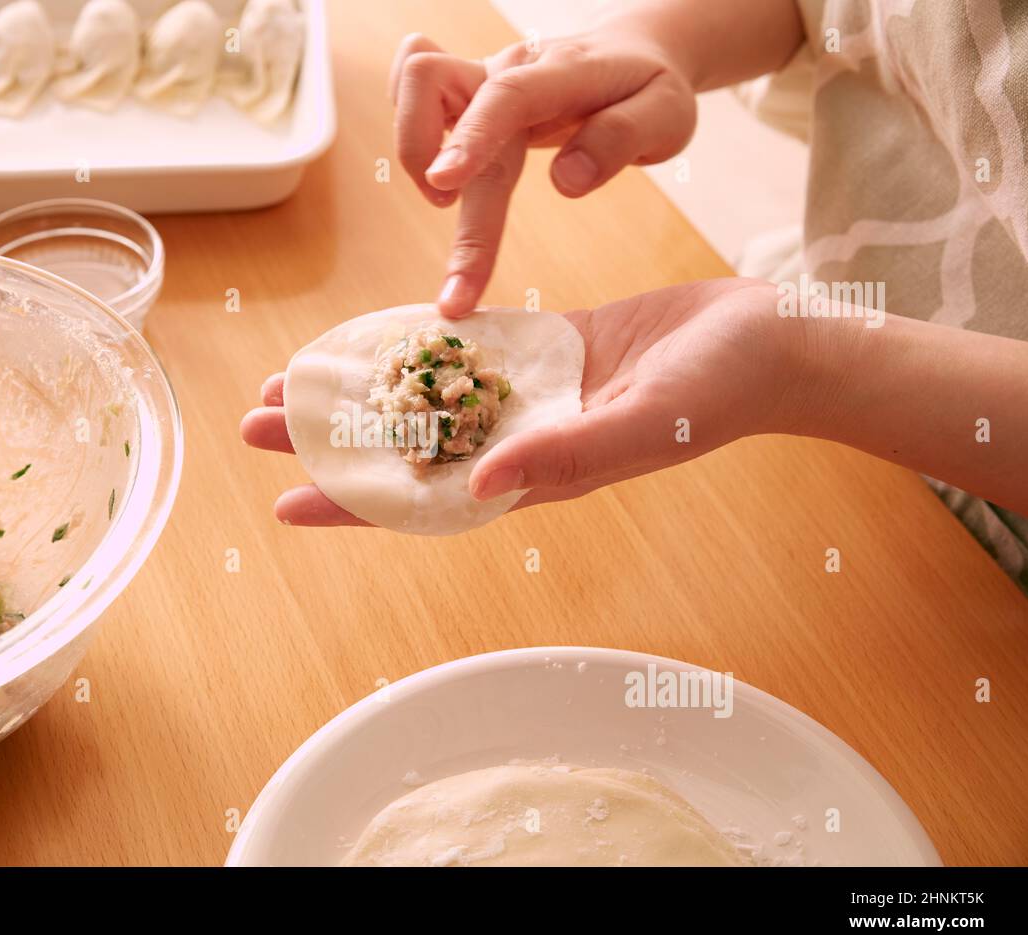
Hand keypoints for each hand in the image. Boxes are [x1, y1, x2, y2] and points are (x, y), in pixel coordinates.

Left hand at [240, 278, 803, 525]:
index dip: (353, 502)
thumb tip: (478, 486)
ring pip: (426, 396)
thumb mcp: (642, 424)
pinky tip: (374, 339)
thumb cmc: (718, 392)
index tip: (284, 500)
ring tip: (296, 382)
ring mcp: (534, 393)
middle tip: (255, 421)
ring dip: (362, 390)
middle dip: (332, 436)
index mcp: (536, 471)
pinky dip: (419, 343)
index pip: (424, 497)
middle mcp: (523, 439)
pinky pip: (469, 349)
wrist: (772, 342)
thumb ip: (563, 455)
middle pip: (405, 445)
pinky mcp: (551, 350)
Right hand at [389, 21, 696, 315]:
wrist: (635, 56)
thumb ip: (621, 139)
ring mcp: (481, 74)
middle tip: (455, 290)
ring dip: (413, 142)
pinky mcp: (464, 90)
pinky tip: (436, 168)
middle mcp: (510, 67)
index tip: (443, 186)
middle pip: (443, 95)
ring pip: (417, 80)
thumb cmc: (649, 92)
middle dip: (429, 178)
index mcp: (561, 74)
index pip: (506, 96)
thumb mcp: (666, 116)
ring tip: (447, 198)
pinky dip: (410, 124)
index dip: (470, 137)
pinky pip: (410, 81)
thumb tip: (566, 181)